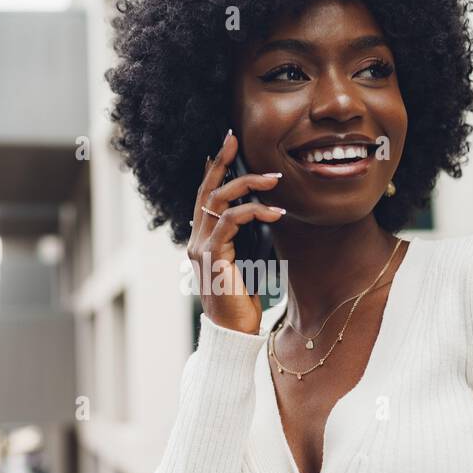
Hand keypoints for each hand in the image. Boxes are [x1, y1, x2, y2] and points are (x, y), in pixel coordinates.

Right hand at [188, 130, 285, 334]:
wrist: (233, 333)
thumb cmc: (241, 302)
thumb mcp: (245, 264)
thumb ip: (245, 241)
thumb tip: (263, 215)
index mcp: (202, 240)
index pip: (204, 196)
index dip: (213, 169)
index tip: (226, 145)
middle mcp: (197, 240)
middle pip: (205, 190)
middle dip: (221, 161)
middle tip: (235, 139)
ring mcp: (202, 247)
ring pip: (218, 200)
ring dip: (248, 184)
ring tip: (275, 180)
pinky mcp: (213, 256)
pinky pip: (231, 220)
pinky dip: (255, 211)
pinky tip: (276, 212)